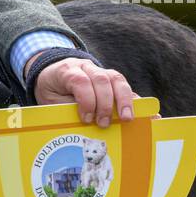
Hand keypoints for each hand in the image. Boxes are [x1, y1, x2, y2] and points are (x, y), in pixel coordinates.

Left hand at [28, 55, 143, 126]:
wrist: (52, 75)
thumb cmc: (52, 91)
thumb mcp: (50, 100)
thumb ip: (65, 110)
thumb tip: (81, 129)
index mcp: (67, 71)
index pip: (80, 81)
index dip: (86, 100)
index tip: (86, 119)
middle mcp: (86, 67)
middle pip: (101, 80)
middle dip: (105, 103)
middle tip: (104, 124)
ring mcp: (101, 71)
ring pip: (117, 80)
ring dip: (124, 101)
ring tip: (127, 119)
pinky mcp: (111, 80)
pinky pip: (125, 88)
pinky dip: (134, 101)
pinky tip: (145, 113)